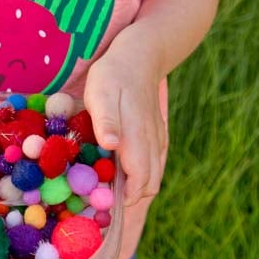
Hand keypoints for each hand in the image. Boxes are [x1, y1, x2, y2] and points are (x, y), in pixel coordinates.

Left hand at [82, 39, 166, 206]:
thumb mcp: (101, 94)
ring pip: (154, 174)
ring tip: (111, 186)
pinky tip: (123, 168)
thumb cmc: (114, 75)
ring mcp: (157, 138)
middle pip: (150, 184)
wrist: (142, 54)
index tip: (105, 205)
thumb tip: (112, 146)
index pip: (140, 182)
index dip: (126, 200)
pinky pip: (155, 162)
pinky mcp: (157, 133)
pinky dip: (142, 172)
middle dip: (131, 198)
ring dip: (137, 186)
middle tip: (104, 198)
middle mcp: (151, 143)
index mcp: (137, 139)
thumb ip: (106, 121)